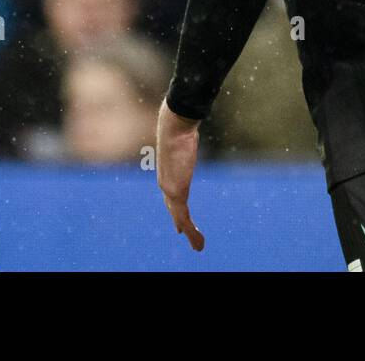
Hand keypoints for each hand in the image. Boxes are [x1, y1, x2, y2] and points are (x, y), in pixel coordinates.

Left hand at [156, 100, 204, 251]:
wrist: (174, 126)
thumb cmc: (179, 126)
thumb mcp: (184, 135)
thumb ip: (186, 135)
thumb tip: (190, 119)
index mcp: (168, 172)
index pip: (171, 194)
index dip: (175, 206)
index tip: (178, 216)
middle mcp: (166, 183)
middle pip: (173, 208)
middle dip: (180, 222)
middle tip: (182, 232)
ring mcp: (170, 190)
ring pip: (180, 217)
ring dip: (190, 233)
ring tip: (199, 246)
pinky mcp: (176, 193)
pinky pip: (184, 218)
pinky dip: (191, 232)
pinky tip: (197, 240)